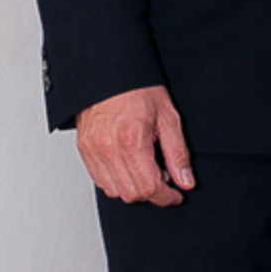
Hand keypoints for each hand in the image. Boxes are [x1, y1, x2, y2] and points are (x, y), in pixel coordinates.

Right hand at [75, 85, 193, 204]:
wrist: (110, 74)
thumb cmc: (139, 90)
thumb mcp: (169, 118)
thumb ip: (178, 153)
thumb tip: (186, 181)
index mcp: (132, 140)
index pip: (149, 187)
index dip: (166, 196)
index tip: (176, 195)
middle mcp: (108, 149)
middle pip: (131, 193)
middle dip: (152, 192)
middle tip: (165, 176)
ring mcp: (92, 151)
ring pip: (114, 191)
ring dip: (134, 188)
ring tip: (148, 168)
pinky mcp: (84, 151)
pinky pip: (100, 180)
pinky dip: (117, 181)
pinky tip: (131, 166)